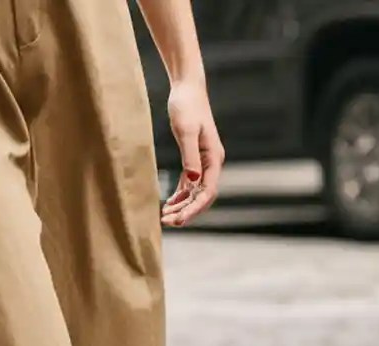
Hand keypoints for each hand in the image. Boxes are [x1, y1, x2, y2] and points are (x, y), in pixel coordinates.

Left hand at [162, 77, 224, 227]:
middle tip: (167, 222)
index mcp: (214, 158)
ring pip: (196, 191)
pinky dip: (180, 195)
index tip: (178, 220)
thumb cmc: (186, 107)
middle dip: (187, 211)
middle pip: (203, 195)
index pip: (207, 191)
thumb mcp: (185, 131)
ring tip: (164, 217)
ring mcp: (204, 161)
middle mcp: (212, 162)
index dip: (194, 208)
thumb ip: (190, 156)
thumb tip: (193, 181)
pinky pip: (190, 183)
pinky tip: (168, 204)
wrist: (187, 89)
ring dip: (182, 206)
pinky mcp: (194, 157)